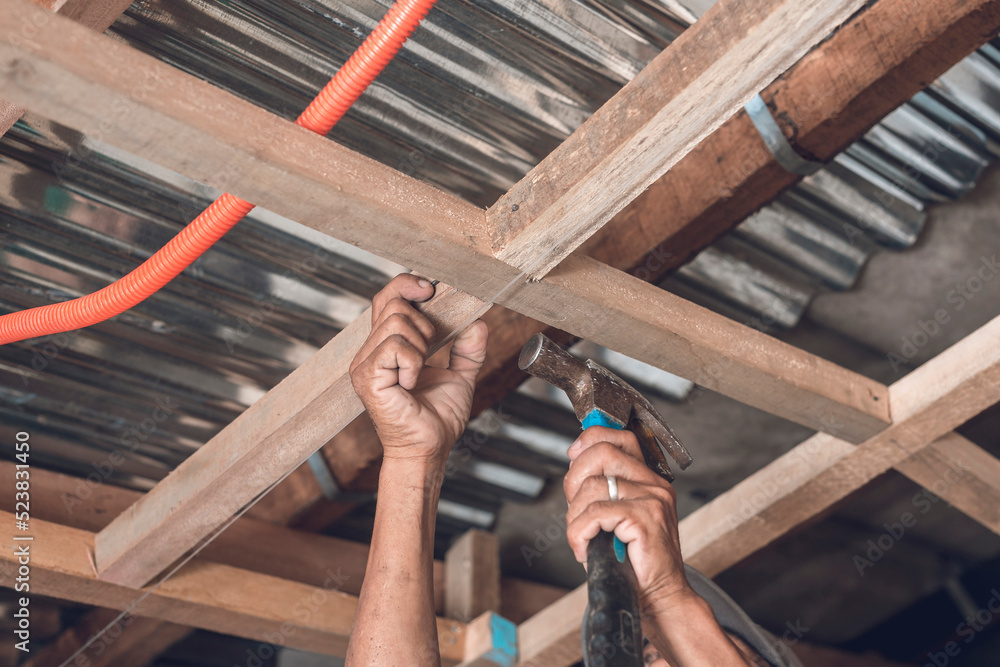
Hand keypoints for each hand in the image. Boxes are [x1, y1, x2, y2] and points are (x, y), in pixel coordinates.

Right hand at [349, 274, 487, 466]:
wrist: (428, 449)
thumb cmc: (436, 418)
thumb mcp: (460, 376)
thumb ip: (469, 349)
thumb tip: (479, 322)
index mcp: (386, 346)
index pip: (387, 298)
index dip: (406, 285)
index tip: (431, 290)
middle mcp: (370, 352)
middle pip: (393, 303)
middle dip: (424, 322)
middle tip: (431, 351)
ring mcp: (364, 364)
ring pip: (397, 322)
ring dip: (421, 345)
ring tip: (419, 372)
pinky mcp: (366, 377)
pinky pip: (395, 347)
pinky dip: (413, 363)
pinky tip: (412, 383)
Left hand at [564, 427, 693, 615]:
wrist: (659, 597)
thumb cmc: (634, 562)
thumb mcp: (616, 518)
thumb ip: (603, 488)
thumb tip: (575, 459)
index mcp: (649, 480)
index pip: (620, 438)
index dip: (590, 440)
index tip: (573, 454)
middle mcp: (654, 485)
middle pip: (601, 453)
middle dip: (574, 479)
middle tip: (575, 511)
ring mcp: (652, 500)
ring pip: (592, 487)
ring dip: (575, 517)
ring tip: (583, 538)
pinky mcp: (645, 519)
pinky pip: (594, 514)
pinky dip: (579, 534)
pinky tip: (585, 549)